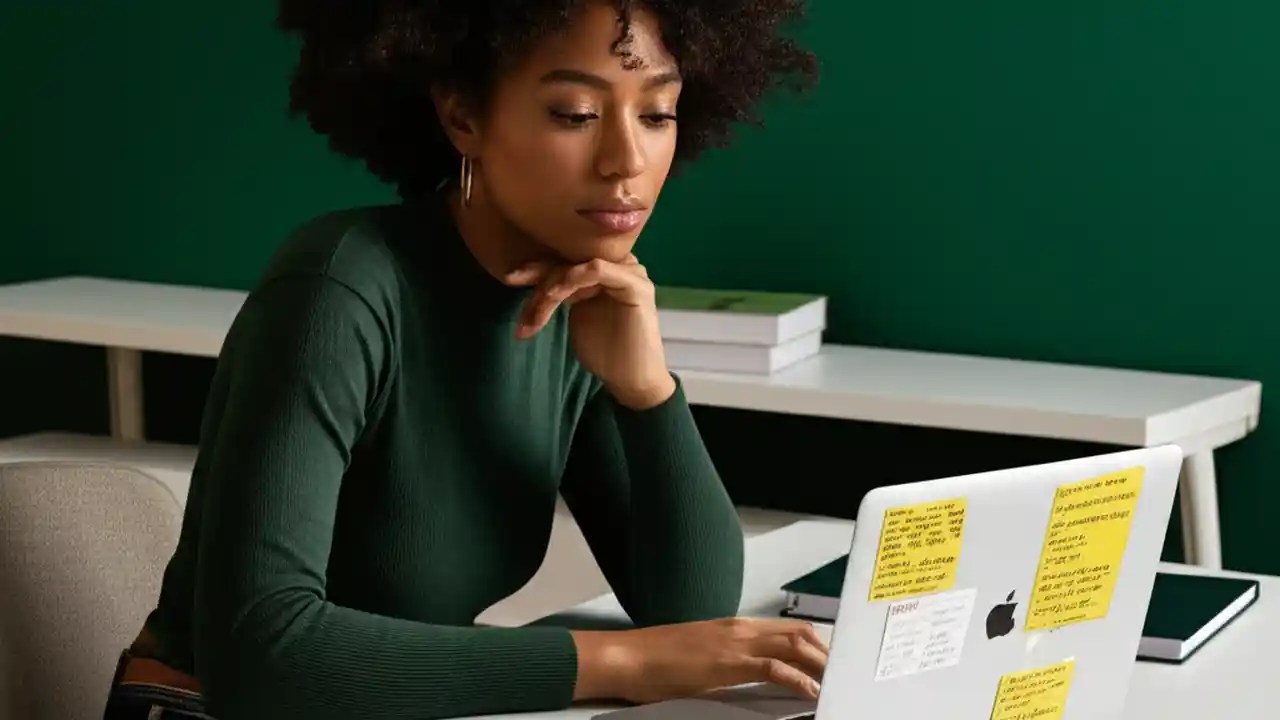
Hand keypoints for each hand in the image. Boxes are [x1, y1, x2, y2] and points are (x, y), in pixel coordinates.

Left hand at [505, 255, 674, 409]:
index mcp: (604, 271)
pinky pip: (598, 270)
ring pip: (578, 266)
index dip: (536, 267)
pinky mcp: (636, 285)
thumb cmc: (605, 352)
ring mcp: (629, 273)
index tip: (511, 278)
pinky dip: (573, 277)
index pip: (566, 260)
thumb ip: (562, 292)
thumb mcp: (575, 315)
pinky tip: (556, 292)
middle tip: (521, 307)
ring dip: (551, 287)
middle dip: (539, 283)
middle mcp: (618, 266)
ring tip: (536, 313)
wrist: (631, 380)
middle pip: (569, 261)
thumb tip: (525, 276)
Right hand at [571, 617, 828, 703]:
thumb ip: (730, 664)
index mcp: (735, 627)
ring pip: (794, 646)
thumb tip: (752, 679)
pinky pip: (773, 668)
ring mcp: (735, 643)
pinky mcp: (727, 663)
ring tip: (836, 684)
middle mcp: (741, 629)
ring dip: (820, 665)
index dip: (815, 645)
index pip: (788, 630)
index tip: (832, 663)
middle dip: (826, 654)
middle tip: (844, 676)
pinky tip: (811, 693)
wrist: (627, 657)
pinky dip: (798, 680)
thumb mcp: (701, 659)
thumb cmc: (655, 661)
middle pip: (799, 634)